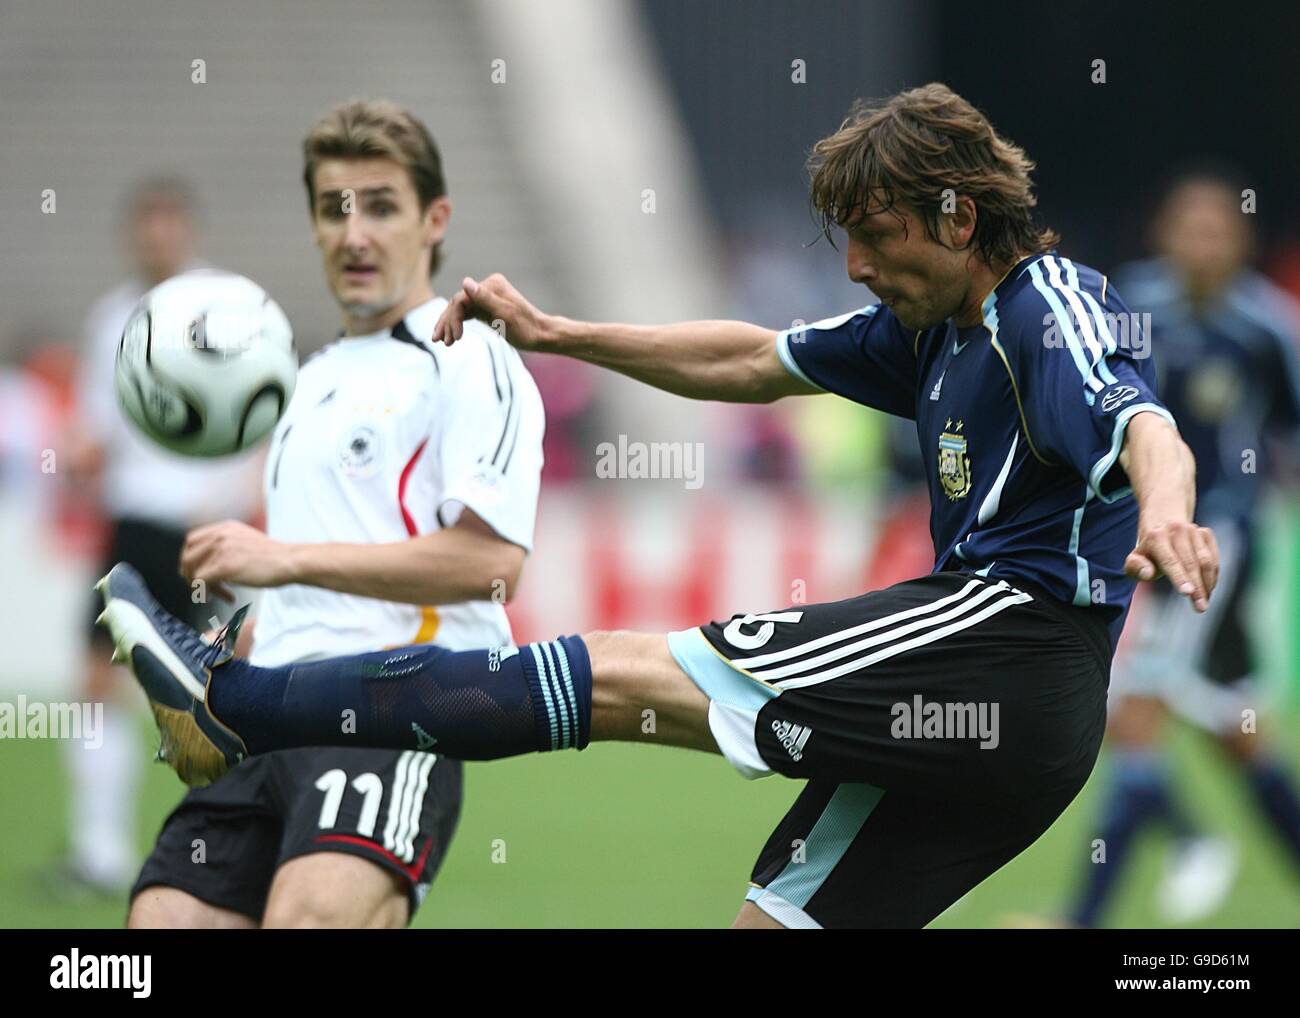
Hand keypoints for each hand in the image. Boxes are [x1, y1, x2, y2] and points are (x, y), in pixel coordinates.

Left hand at [180, 520, 294, 601]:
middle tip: (199, 587)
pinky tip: (227, 596)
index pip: (192, 540)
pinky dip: (209, 593)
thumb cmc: (275, 557)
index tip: (196, 571)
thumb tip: (212, 561)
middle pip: (187, 555)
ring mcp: (221, 550)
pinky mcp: (225, 566)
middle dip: (189, 574)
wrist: (290, 561)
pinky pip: (202, 582)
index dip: (190, 558)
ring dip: (202, 586)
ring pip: (194, 571)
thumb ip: (229, 544)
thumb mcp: (247, 540)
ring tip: (218, 594)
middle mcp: (220, 535)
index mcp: (225, 528)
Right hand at [432, 274, 551, 349]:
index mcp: (491, 285)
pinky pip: (466, 314)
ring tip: (441, 342)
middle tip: (438, 340)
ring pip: (460, 309)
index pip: (462, 298)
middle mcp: (487, 288)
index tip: (453, 338)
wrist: (542, 335)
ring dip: (449, 324)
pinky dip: (458, 324)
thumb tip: (465, 282)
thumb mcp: (506, 314)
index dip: (453, 318)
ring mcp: (486, 298)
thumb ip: (484, 298)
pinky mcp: (486, 308)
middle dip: (447, 322)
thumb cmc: (527, 327)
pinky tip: (451, 337)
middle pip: (458, 303)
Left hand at [1124, 519, 1218, 612]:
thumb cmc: (1148, 550)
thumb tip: (1147, 573)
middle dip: (1197, 587)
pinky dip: (1213, 575)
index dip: (1179, 578)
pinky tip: (1208, 588)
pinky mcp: (1206, 534)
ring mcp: (1193, 530)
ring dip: (1208, 583)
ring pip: (1206, 561)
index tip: (1188, 593)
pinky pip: (1214, 558)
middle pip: (1190, 563)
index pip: (1170, 561)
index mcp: (1156, 537)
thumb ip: (1136, 568)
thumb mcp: (1135, 559)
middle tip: (1201, 607)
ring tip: (1204, 601)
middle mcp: (1176, 530)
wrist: (1162, 522)